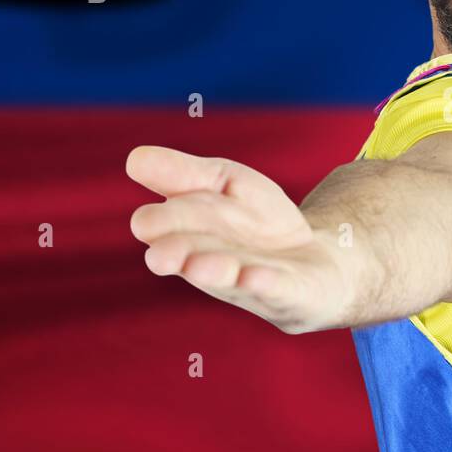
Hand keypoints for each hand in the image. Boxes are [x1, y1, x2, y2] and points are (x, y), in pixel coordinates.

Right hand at [126, 145, 349, 333]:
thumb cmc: (258, 222)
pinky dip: (263, 282)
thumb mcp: (226, 184)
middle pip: (186, 254)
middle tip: (159, 256)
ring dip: (213, 270)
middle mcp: (211, 262)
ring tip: (203, 266)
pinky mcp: (286, 293)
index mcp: (187, 234)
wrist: (317, 261)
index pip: (162, 224)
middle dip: (176, 251)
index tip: (149, 219)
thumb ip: (184, 174)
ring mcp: (248, 280)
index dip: (162, 216)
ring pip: (225, 277)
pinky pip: (272, 289)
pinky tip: (255, 275)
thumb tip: (134, 158)